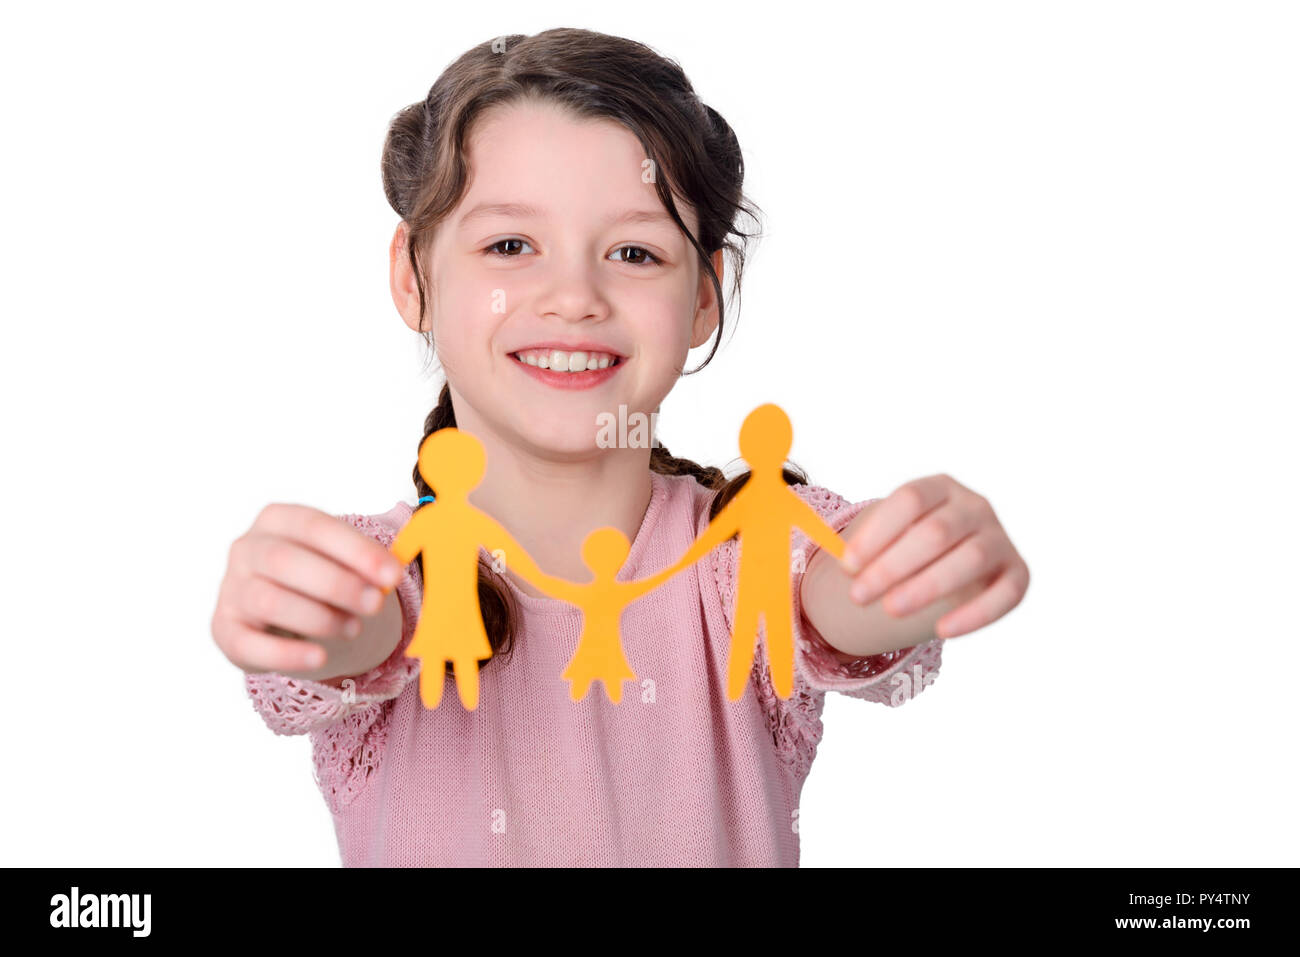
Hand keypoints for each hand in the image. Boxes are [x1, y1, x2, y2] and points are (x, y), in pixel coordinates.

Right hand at [211, 503, 406, 673]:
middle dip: (337, 584)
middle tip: (375, 604)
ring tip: (354, 628)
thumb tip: (392, 572)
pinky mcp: (225, 630)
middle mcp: (247, 549)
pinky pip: (250, 645)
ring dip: (319, 618)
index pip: (314, 526)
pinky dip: (287, 654)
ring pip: (269, 601)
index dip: (355, 550)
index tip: (392, 575)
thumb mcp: (339, 559)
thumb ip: (363, 562)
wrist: (279, 611)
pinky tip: (319, 658)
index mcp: (277, 519)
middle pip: (285, 561)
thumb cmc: (316, 575)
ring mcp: (231, 590)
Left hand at [838, 474, 1028, 637]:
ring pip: (971, 558)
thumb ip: (862, 541)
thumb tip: (820, 548)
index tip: (845, 566)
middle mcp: (975, 506)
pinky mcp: (1017, 573)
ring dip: (928, 586)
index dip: (876, 533)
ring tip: (890, 609)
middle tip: (858, 595)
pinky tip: (941, 631)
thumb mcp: (887, 533)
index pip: (909, 500)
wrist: (949, 561)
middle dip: (892, 565)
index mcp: (940, 487)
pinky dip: (976, 613)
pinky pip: (1006, 594)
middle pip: (936, 531)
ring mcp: (1000, 538)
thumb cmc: (907, 546)